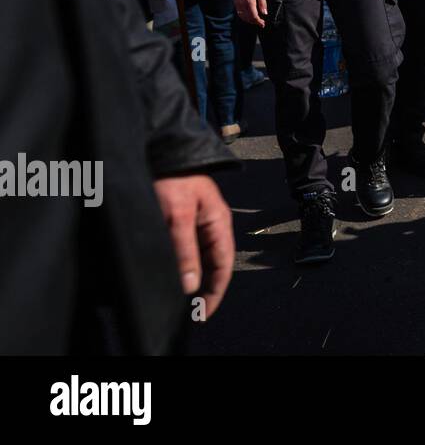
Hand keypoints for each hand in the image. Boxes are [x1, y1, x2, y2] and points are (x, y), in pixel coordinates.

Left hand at [153, 175, 233, 318]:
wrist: (162, 151)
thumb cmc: (173, 179)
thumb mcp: (178, 214)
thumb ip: (184, 249)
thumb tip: (190, 285)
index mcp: (219, 223)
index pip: (223, 265)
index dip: (215, 291)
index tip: (204, 313)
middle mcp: (210, 227)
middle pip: (211, 265)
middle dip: (203, 289)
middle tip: (190, 313)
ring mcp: (195, 225)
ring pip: (196, 259)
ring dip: (190, 279)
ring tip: (179, 300)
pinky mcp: (179, 223)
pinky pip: (183, 250)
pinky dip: (179, 266)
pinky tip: (170, 276)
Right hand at [233, 0, 267, 26]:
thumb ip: (263, 4)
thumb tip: (264, 13)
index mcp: (250, 1)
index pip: (253, 16)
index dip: (258, 21)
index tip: (263, 23)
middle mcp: (242, 4)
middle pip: (248, 18)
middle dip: (254, 22)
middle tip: (260, 23)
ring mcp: (238, 4)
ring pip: (242, 17)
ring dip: (249, 21)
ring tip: (255, 21)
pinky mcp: (235, 3)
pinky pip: (239, 13)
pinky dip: (244, 17)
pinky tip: (249, 16)